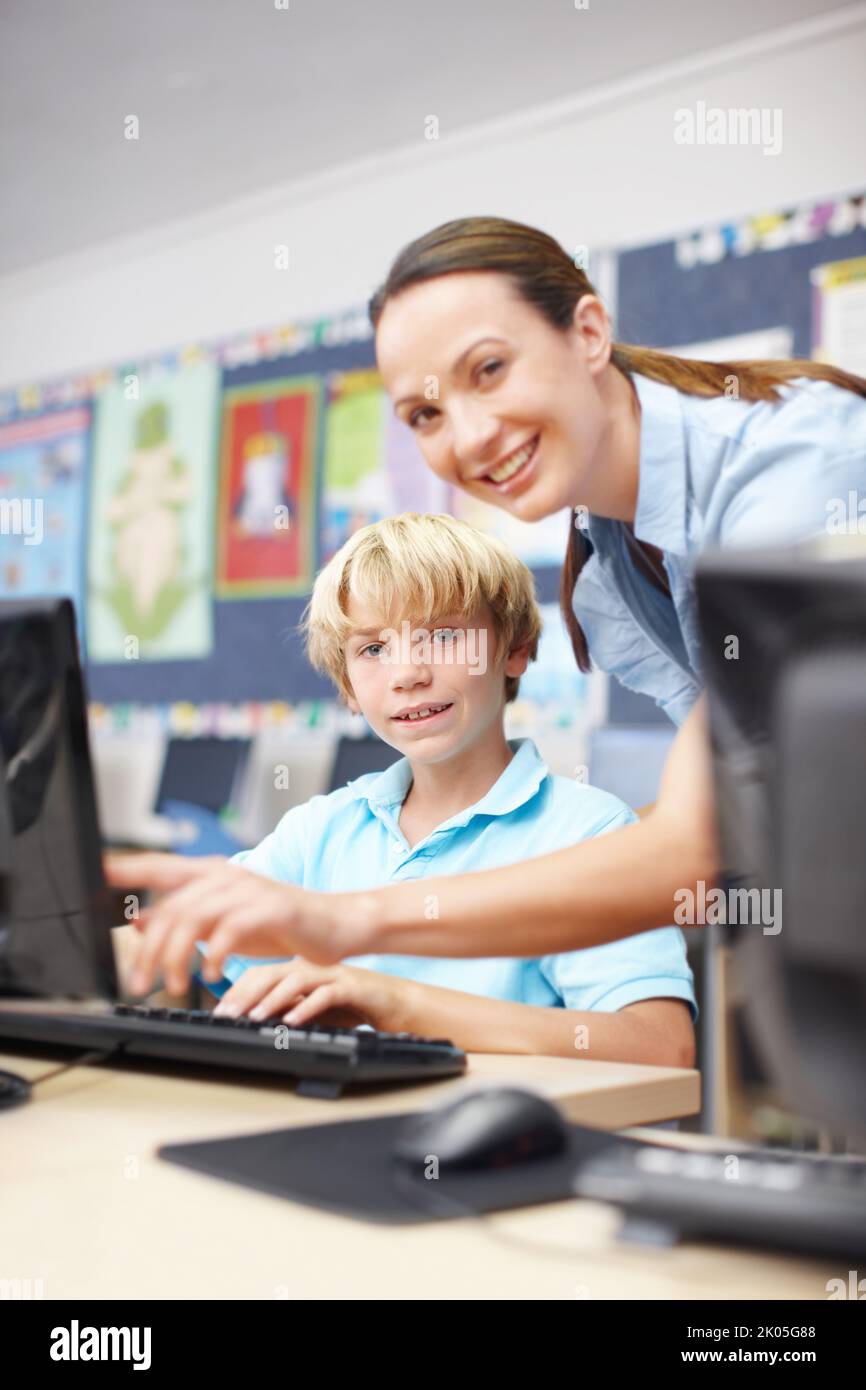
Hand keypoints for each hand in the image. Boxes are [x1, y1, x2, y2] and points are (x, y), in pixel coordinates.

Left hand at [103, 852, 379, 996]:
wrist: (334, 924)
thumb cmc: (279, 923)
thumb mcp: (223, 922)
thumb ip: (184, 918)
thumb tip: (138, 922)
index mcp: (212, 875)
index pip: (158, 866)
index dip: (125, 868)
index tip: (93, 872)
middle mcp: (227, 876)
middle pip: (171, 907)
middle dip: (150, 949)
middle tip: (141, 981)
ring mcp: (249, 889)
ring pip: (194, 918)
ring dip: (177, 957)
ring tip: (175, 985)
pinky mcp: (271, 907)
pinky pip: (230, 930)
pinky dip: (214, 955)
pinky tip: (210, 974)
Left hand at [213, 959, 414, 1031]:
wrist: (397, 1003)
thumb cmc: (353, 1006)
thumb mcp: (311, 1008)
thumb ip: (285, 1010)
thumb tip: (251, 1023)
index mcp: (299, 969)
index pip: (260, 972)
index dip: (238, 990)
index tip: (220, 1012)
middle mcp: (313, 967)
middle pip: (272, 972)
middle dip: (246, 994)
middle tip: (227, 1014)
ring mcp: (333, 974)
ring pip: (296, 980)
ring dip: (273, 999)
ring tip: (256, 1016)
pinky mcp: (354, 987)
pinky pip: (327, 994)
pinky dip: (308, 1007)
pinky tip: (294, 1020)